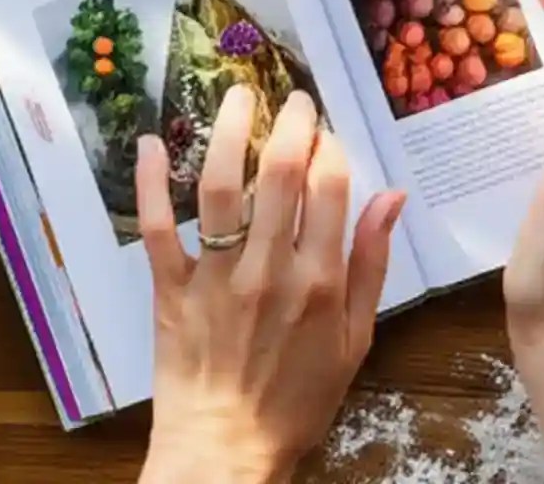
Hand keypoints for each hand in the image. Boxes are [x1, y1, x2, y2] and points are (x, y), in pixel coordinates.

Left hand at [137, 87, 406, 483]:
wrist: (226, 450)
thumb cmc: (297, 399)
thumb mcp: (355, 340)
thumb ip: (371, 265)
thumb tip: (391, 197)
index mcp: (319, 281)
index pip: (330, 188)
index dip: (330, 147)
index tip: (326, 131)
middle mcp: (269, 270)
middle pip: (281, 174)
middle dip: (290, 123)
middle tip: (292, 97)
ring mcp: (215, 277)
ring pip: (222, 188)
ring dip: (230, 133)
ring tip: (237, 95)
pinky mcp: (170, 289)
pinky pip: (156, 228)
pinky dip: (151, 183)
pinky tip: (154, 142)